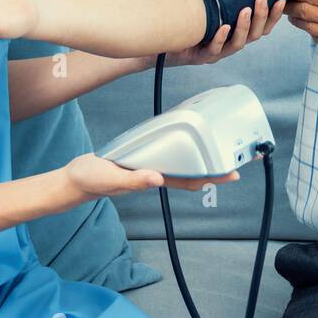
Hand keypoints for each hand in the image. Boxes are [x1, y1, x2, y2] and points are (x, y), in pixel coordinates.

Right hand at [64, 153, 239, 199]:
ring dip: (203, 155)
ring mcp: (152, 166)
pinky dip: (182, 146)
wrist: (77, 178)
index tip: (234, 173)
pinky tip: (187, 137)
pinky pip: (169, 152)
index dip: (213, 177)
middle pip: (194, 170)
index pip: (191, 179)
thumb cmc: (93, 180)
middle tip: (240, 156)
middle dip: (217, 165)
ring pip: (184, 161)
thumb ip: (134, 180)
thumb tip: (158, 179)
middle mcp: (158, 173)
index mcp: (155, 179)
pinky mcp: (143, 157)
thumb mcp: (112, 178)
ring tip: (220, 145)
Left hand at [163, 0, 285, 66]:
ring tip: (245, 10)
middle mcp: (231, 43)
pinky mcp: (201, 56)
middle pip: (255, 34)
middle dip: (262, 17)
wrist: (163, 42)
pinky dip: (220, 39)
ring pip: (238, 43)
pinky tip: (223, 27)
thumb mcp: (208, 5)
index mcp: (237, 32)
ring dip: (244, 27)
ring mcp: (218, 51)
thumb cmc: (188, 22)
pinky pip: (214, 50)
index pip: (263, 25)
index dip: (273, 15)